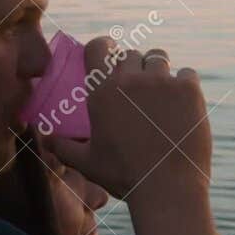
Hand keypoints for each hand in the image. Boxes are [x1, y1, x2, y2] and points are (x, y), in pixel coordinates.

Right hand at [46, 39, 211, 206]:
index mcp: (103, 91)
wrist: (168, 188)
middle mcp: (131, 79)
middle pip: (131, 54)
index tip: (109, 53)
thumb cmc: (124, 177)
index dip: (103, 47)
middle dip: (132, 66)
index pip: (98, 47)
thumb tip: (45, 139)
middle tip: (137, 87)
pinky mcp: (189, 90)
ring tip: (160, 92)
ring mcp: (163, 82)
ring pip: (159, 59)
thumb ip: (63, 147)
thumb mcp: (87, 163)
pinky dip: (184, 85)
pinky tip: (182, 103)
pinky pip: (187, 74)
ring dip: (157, 71)